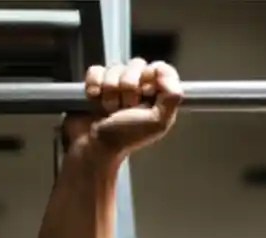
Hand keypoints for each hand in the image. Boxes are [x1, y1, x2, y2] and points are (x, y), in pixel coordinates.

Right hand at [62, 59, 182, 158]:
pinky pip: (96, 70)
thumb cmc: (125, 137)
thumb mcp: (158, 122)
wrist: (94, 145)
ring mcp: (117, 84)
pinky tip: (96, 101)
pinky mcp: (97, 83)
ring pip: (115, 67)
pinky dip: (94, 86)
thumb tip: (165, 71)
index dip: (151, 77)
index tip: (146, 92)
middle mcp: (140, 88)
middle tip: (126, 108)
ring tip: (111, 109)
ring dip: (111, 91)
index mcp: (158, 96)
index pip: (161, 68)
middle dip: (129, 87)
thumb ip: (172, 96)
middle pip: (136, 65)